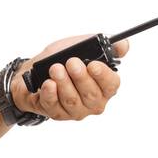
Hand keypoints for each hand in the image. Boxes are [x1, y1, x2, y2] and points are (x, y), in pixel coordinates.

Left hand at [11, 35, 129, 121]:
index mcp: (103, 86)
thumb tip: (123, 44)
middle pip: (91, 95)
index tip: (93, 64)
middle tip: (71, 63)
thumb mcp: (82, 46)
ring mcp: (74, 110)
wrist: (33, 70)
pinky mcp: (56, 113)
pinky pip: (54, 106)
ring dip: (64, 83)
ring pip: (72, 101)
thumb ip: (104, 45)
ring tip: (55, 69)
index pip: (111, 85)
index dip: (103, 75)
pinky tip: (48, 84)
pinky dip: (50, 94)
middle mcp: (92, 102)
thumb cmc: (61, 60)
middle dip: (81, 77)